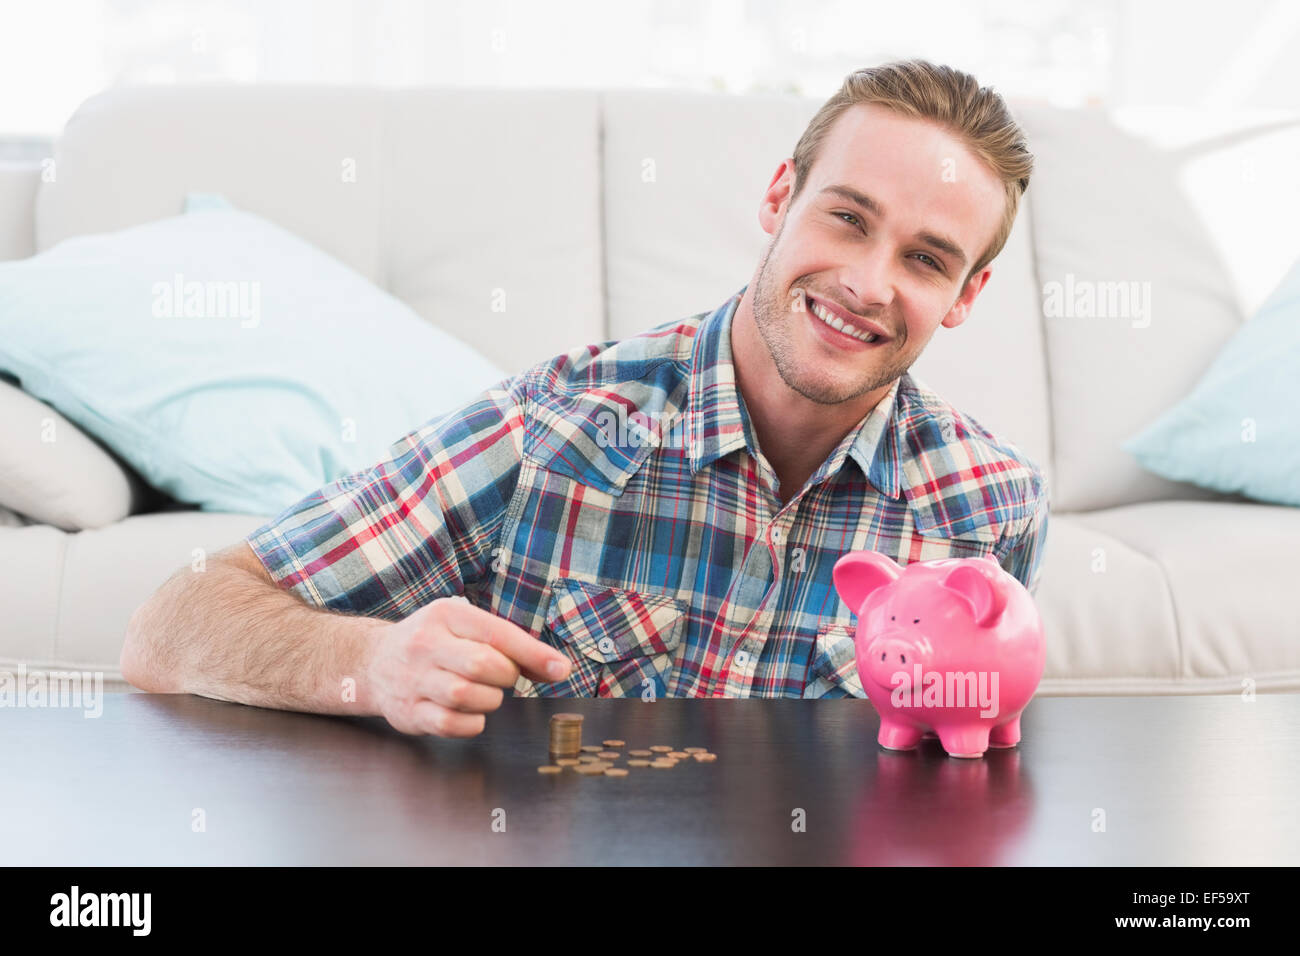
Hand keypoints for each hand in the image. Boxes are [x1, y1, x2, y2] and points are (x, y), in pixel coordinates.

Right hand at [367, 596, 570, 736]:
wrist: (372, 662)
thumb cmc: (434, 642)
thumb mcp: (465, 626)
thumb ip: (509, 643)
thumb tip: (557, 668)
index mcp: (446, 614)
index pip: (498, 634)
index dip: (534, 654)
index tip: (561, 670)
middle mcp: (426, 644)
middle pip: (483, 665)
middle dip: (506, 677)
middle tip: (503, 677)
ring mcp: (413, 679)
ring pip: (467, 696)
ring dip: (489, 700)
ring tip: (483, 692)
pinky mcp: (409, 712)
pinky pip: (453, 725)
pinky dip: (473, 723)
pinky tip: (470, 712)